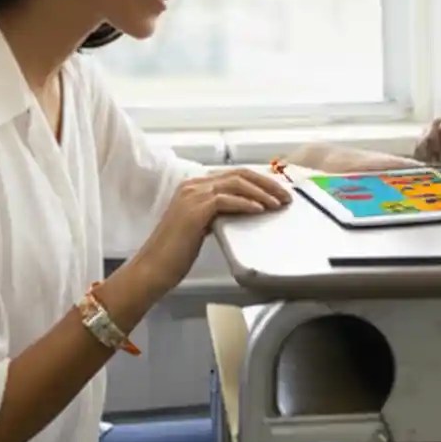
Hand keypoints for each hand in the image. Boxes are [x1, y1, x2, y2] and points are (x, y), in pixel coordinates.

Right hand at [132, 168, 291, 295]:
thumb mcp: (201, 225)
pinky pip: (227, 200)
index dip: (260, 181)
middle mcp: (193, 184)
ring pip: (236, 183)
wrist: (153, 267)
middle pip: (240, 174)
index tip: (279, 192)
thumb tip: (245, 209)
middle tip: (286, 196)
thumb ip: (218, 213)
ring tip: (278, 203)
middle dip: (267, 183)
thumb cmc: (176, 251)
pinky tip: (260, 210)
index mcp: (195, 185)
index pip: (235, 174)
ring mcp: (193, 195)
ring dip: (262, 192)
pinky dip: (247, 203)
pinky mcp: (195, 209)